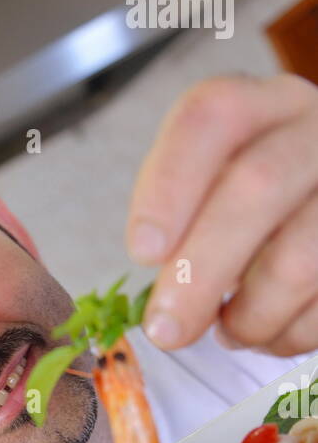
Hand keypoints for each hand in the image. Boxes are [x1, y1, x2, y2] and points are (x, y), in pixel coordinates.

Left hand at [127, 73, 317, 355]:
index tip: (143, 252)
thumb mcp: (215, 196)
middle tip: (166, 331)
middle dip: (199, 271)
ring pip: (299, 259)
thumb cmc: (258, 215)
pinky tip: (271, 333)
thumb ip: (183, 228)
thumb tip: (165, 307)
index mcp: (264, 106)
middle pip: (256, 185)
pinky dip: (288, 336)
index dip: (169, 186)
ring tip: (229, 332)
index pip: (211, 117)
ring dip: (250, 316)